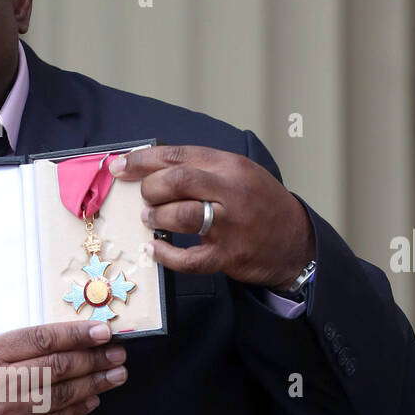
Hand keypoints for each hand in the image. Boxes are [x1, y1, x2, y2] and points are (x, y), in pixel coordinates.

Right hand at [0, 320, 127, 414]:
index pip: (42, 339)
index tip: (102, 329)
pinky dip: (77, 410)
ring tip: (116, 374)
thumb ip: (6, 348)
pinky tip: (93, 400)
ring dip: (96, 383)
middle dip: (95, 358)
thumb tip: (53, 342)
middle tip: (118, 352)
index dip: (77, 334)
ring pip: (63, 395)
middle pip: (60, 366)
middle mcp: (2, 383)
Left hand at [110, 143, 315, 289]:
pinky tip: (154, 249)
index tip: (119, 166)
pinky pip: (188, 259)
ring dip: (155, 217)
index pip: (178, 155)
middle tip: (144, 198)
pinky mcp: (228, 256)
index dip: (142, 160)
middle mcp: (231, 192)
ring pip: (180, 215)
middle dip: (149, 189)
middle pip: (177, 181)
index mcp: (230, 166)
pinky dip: (164, 255)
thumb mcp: (238, 174)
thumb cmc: (259, 205)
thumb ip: (202, 168)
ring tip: (149, 220)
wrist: (295, 240)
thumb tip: (152, 167)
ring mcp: (230, 225)